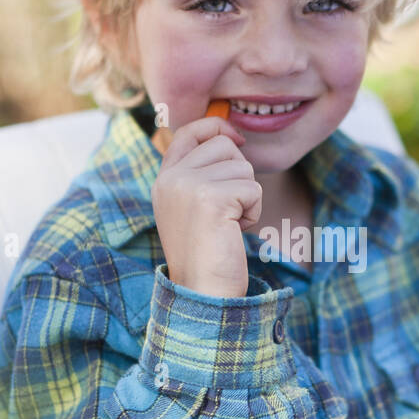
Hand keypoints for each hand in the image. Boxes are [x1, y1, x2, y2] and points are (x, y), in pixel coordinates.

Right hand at [151, 115, 260, 298]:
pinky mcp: (211, 198)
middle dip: (239, 175)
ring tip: (228, 225)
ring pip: (243, 167)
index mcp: (164, 179)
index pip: (189, 132)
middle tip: (228, 211)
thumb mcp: (192, 207)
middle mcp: (171, 178)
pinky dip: (253, 212)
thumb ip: (200, 174)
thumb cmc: (206, 253)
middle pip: (224, 146)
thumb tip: (231, 138)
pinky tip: (234, 232)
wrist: (202, 291)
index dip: (216, 127)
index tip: (238, 139)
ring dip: (247, 197)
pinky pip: (253, 189)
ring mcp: (188, 186)